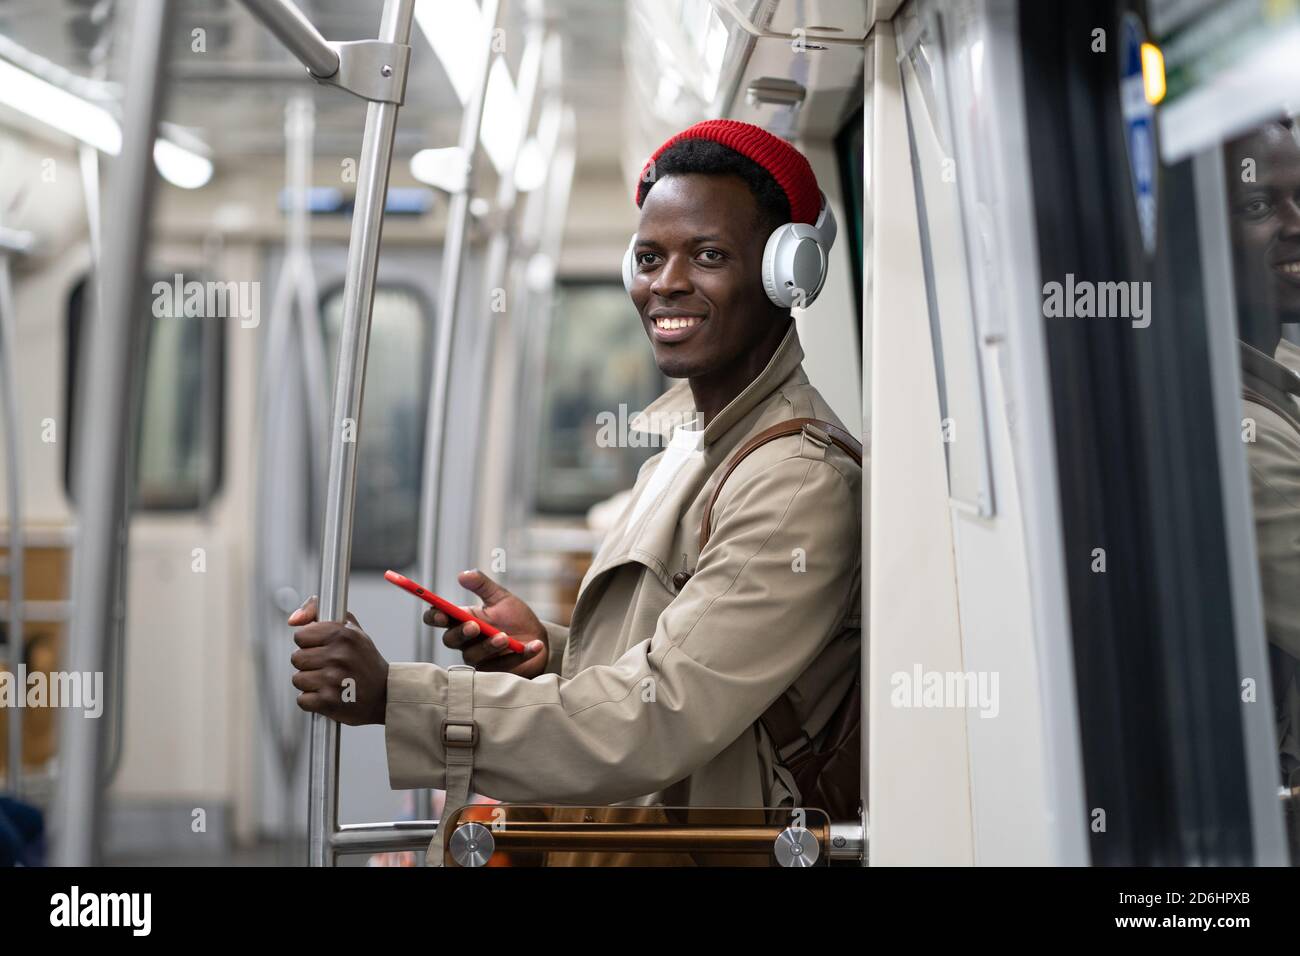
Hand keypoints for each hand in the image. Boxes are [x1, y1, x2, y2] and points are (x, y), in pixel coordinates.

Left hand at [288, 597, 389, 724]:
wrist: (384, 694)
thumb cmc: (364, 660)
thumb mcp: (350, 629)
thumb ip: (318, 612)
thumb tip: (293, 619)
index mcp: (344, 635)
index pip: (301, 636)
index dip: (309, 642)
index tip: (322, 647)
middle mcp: (339, 656)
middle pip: (296, 658)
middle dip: (308, 663)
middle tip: (327, 666)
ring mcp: (333, 680)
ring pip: (298, 679)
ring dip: (310, 682)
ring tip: (329, 681)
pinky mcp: (328, 702)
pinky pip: (302, 700)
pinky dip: (312, 700)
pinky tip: (328, 695)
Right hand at [427, 569, 548, 677]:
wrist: (538, 636)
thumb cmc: (515, 617)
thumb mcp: (501, 597)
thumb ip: (482, 586)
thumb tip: (463, 574)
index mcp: (463, 620)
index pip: (439, 619)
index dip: (435, 616)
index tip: (441, 612)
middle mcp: (467, 641)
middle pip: (451, 640)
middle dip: (461, 633)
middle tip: (475, 626)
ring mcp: (480, 659)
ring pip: (474, 655)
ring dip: (489, 646)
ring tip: (505, 637)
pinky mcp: (496, 673)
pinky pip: (504, 667)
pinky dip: (520, 655)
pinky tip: (534, 645)